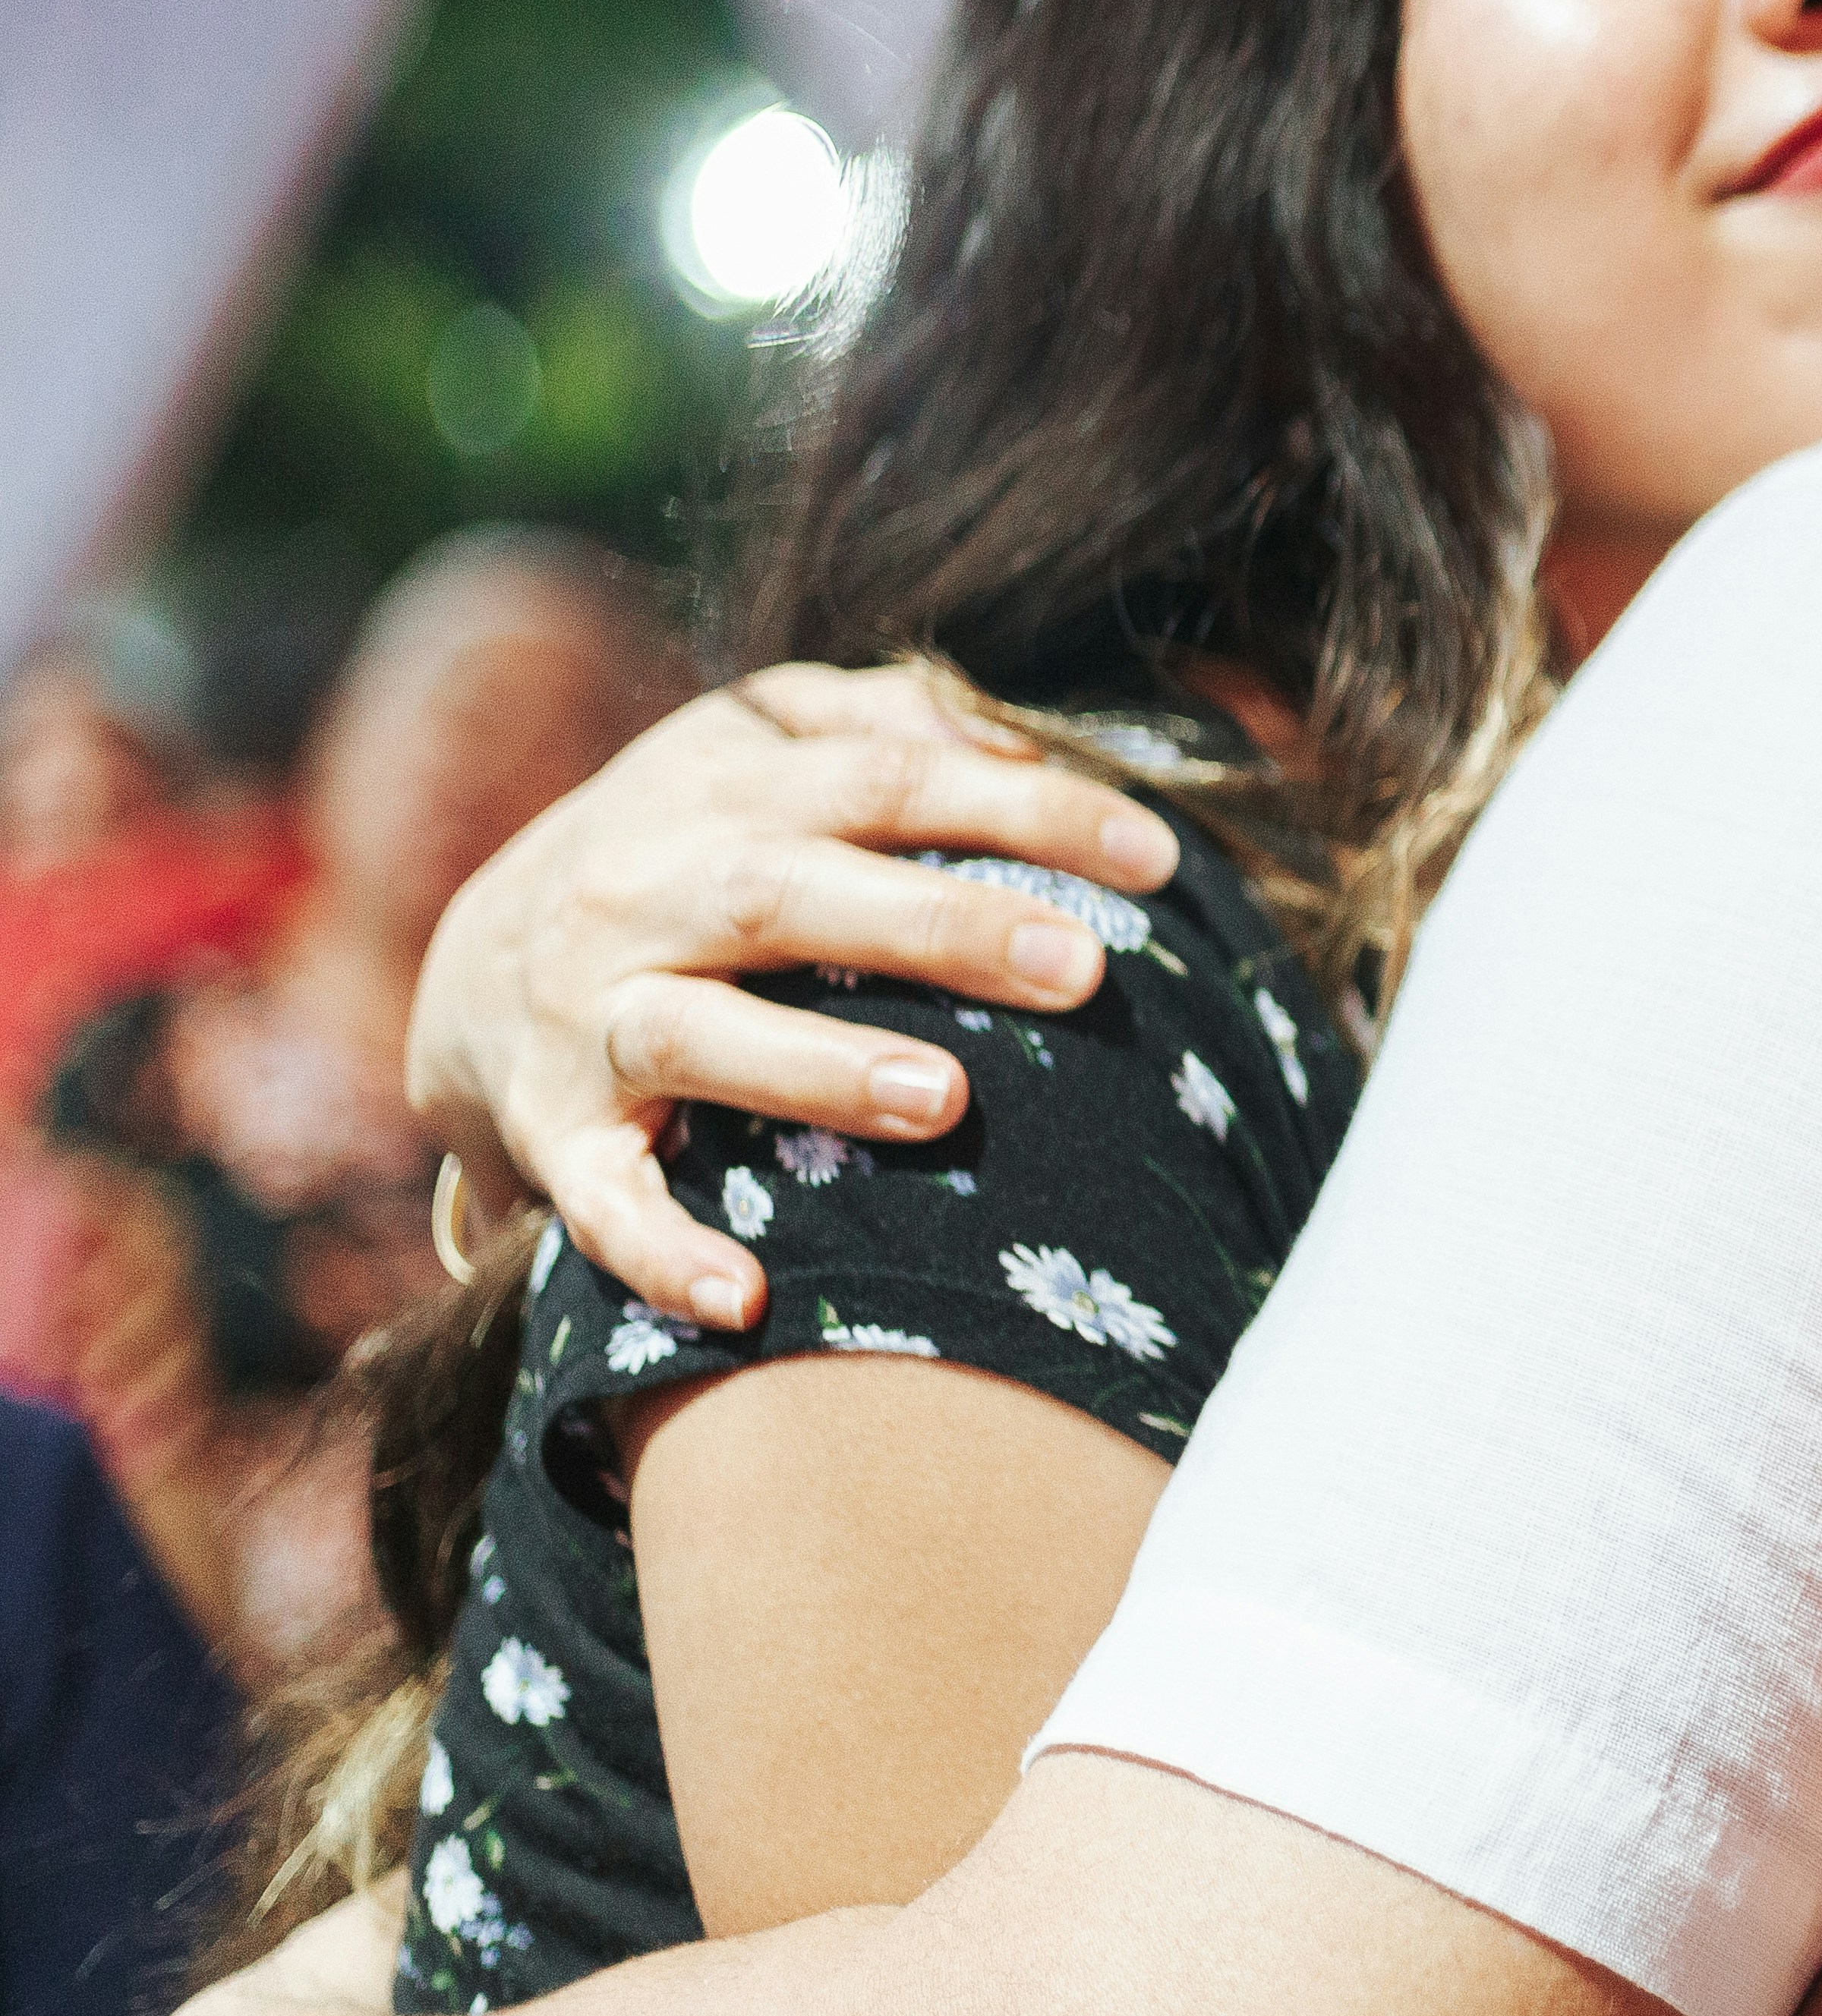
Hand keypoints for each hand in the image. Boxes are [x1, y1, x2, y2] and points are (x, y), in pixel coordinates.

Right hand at [410, 665, 1180, 1330]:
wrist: (470, 965)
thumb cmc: (684, 847)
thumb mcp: (756, 750)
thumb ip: (881, 719)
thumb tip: (1015, 730)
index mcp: (724, 789)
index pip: (890, 779)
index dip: (1024, 809)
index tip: (1156, 860)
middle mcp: (645, 891)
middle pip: (794, 893)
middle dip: (941, 928)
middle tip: (1083, 970)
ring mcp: (591, 1016)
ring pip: (699, 1036)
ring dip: (820, 1070)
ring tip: (948, 1102)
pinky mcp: (552, 1132)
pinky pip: (602, 1197)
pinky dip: (660, 1249)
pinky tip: (746, 1296)